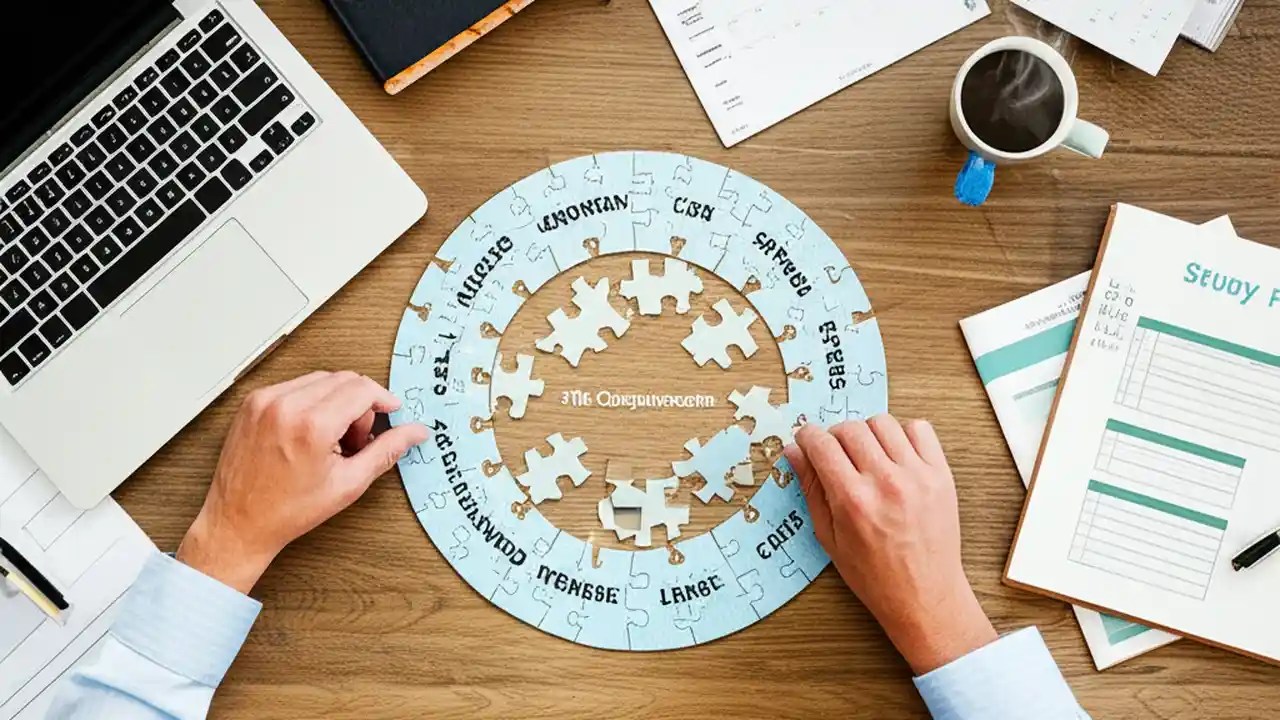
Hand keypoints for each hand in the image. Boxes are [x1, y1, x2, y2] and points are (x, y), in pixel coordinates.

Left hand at [177, 371, 429, 593]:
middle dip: (360, 404)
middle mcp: (285, 406)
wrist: (238, 522)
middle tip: (356, 438)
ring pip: (320, 379)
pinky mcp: (252, 402)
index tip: (390, 411)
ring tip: (331, 438)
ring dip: (336, 401)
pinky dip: (311, 402)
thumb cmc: (286, 511)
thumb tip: (414, 433)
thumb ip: (386, 451)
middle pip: (343, 379)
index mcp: (311, 425)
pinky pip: (295, 386)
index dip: (383, 399)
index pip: (362, 388)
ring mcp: (265, 401)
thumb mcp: (348, 484)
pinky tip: (310, 432)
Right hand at [785, 415, 995, 674]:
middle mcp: (885, 482)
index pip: (822, 444)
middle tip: (835, 454)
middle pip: (850, 428)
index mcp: (853, 500)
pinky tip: (895, 455)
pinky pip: (920, 429)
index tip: (807, 441)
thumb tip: (795, 452)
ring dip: (867, 432)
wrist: (925, 595)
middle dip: (834, 435)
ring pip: (883, 422)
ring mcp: (917, 476)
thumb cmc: (875, 575)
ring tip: (866, 455)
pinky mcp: (941, 475)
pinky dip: (903, 434)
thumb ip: (811, 489)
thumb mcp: (829, 537)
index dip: (807, 437)